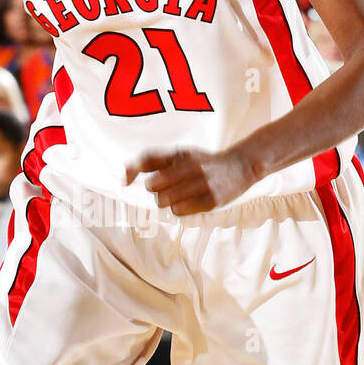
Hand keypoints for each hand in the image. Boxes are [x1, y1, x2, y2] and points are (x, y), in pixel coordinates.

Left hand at [123, 144, 255, 214]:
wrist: (239, 167)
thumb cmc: (202, 163)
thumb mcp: (180, 155)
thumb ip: (152, 160)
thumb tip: (124, 172)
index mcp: (180, 154)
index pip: (147, 159)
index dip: (132, 172)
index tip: (125, 182)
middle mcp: (190, 166)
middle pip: (152, 186)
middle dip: (156, 190)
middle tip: (167, 189)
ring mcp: (202, 183)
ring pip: (164, 201)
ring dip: (167, 201)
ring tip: (179, 196)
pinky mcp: (210, 200)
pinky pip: (178, 211)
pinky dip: (179, 209)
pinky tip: (189, 202)